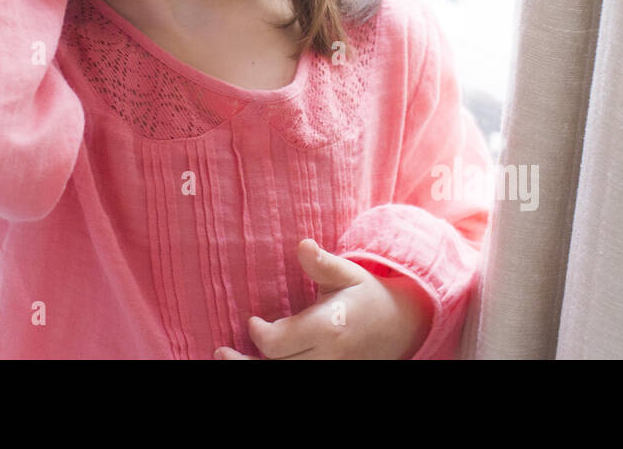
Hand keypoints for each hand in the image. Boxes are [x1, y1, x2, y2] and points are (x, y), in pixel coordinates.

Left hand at [213, 238, 431, 359]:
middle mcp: (330, 357)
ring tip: (228, 359)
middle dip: (246, 361)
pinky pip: (301, 378)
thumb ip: (321, 263)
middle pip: (279, 367)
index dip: (261, 334)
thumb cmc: (366, 294)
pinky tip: (258, 363)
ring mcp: (334, 370)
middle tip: (221, 351)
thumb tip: (302, 244)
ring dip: (255, 369)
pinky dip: (278, 369)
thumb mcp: (347, 273)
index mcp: (329, 328)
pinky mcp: (335, 375)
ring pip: (287, 377)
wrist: (402, 325)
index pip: (281, 343)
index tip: (252, 321)